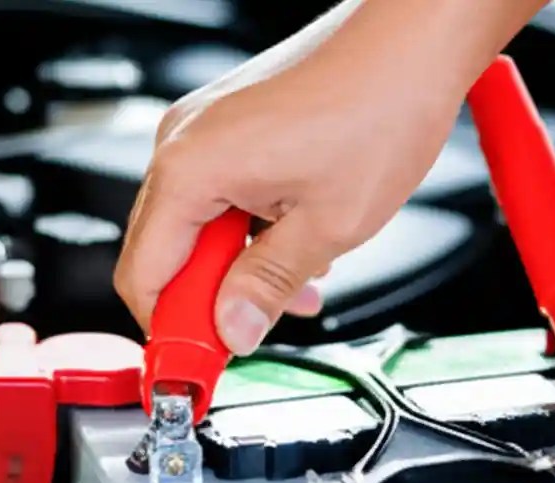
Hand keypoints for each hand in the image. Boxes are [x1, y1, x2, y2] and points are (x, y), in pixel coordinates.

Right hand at [115, 0, 547, 355]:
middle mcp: (184, 142)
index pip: (144, 276)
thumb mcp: (329, 224)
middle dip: (207, 302)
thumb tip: (234, 329)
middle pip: (163, 253)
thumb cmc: (379, 105)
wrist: (410, 42)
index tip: (195, 369)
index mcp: (190, 167)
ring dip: (235, 269)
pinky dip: (247, 231)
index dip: (168, 333)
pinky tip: (293, 248)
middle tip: (249, 336)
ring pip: (196, 226)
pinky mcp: (230, 123)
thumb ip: (268, 284)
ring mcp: (205, 128)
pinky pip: (219, 193)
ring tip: (295, 288)